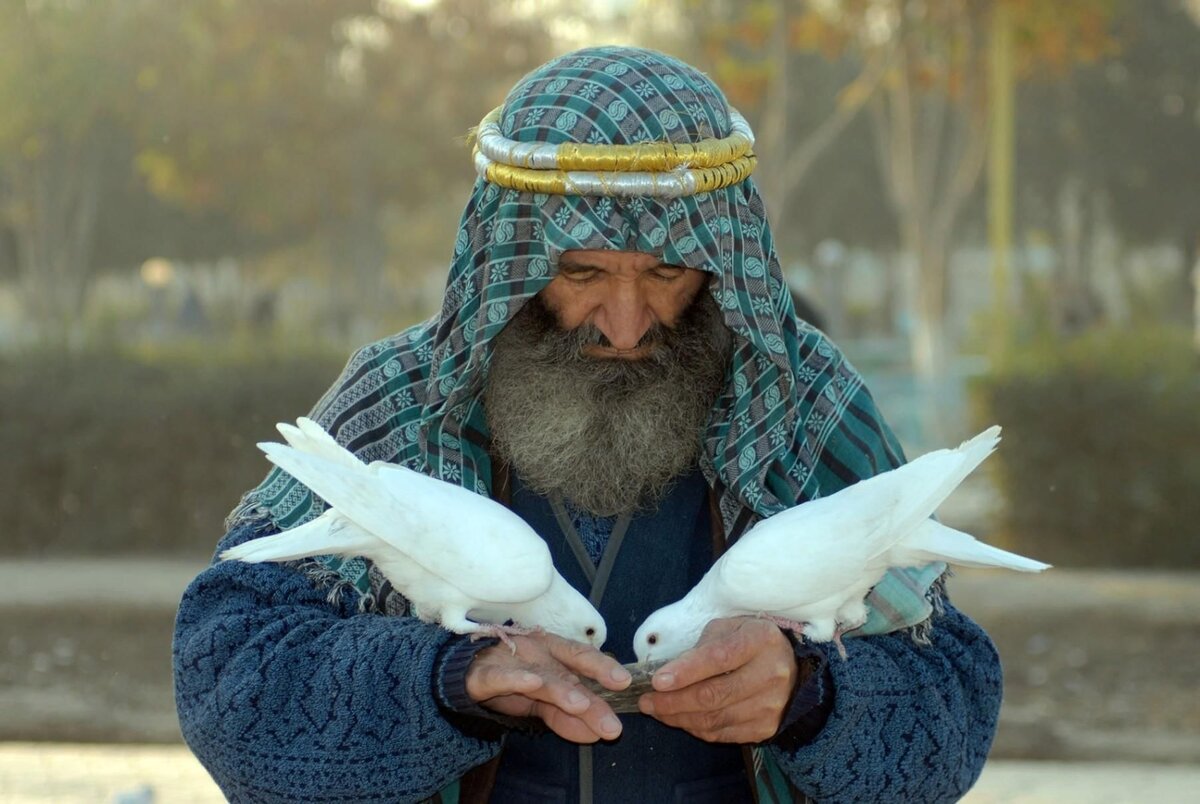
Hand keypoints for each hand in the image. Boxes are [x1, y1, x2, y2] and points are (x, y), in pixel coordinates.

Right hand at [466, 631, 631, 742]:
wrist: (464, 674)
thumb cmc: (512, 679)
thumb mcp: (542, 700)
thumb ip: (567, 717)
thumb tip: (597, 734)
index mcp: (553, 652)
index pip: (582, 657)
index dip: (603, 667)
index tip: (624, 682)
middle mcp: (536, 651)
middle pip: (567, 672)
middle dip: (591, 696)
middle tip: (611, 721)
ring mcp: (512, 661)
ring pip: (540, 676)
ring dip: (560, 689)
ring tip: (580, 704)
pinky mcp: (486, 675)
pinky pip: (502, 676)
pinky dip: (516, 678)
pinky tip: (532, 683)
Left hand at [637, 616, 798, 742]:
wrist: (789, 667)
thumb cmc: (749, 641)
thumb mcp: (729, 628)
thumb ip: (702, 646)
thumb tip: (668, 673)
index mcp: (761, 640)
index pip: (719, 658)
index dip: (686, 671)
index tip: (657, 680)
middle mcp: (771, 674)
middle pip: (714, 695)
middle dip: (673, 701)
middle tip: (646, 700)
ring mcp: (770, 705)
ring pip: (714, 718)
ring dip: (679, 717)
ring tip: (656, 710)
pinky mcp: (765, 728)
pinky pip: (721, 733)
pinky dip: (695, 727)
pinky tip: (680, 718)